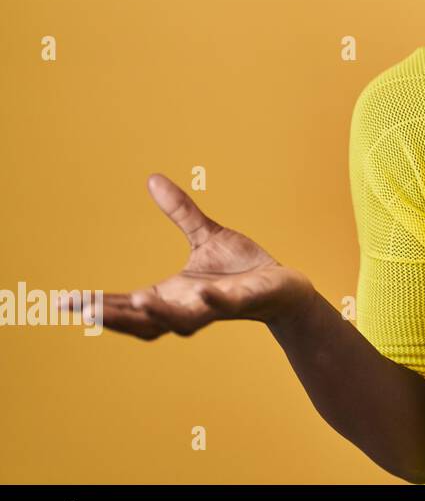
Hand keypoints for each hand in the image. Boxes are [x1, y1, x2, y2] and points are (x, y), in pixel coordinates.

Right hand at [74, 173, 314, 338]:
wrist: (283, 285)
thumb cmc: (242, 267)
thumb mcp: (206, 235)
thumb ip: (180, 212)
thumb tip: (153, 179)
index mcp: (172, 296)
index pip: (126, 305)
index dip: (97, 305)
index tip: (65, 301)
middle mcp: (187, 309)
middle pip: (142, 321)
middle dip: (112, 316)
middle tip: (80, 308)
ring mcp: (214, 309)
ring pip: (179, 321)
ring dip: (157, 313)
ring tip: (135, 300)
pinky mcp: (242, 302)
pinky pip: (225, 306)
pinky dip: (212, 302)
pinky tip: (202, 293)